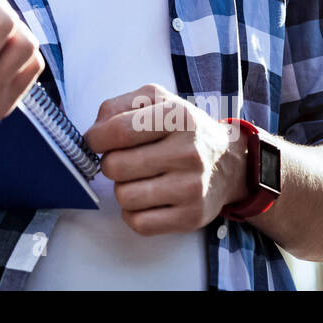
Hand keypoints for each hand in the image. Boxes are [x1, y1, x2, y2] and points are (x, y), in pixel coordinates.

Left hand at [83, 83, 248, 234]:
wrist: (229, 162)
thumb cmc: (182, 129)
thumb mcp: (155, 100)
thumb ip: (117, 106)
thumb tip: (93, 134)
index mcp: (178, 117)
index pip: (118, 131)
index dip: (95, 138)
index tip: (96, 141)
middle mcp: (188, 152)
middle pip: (115, 166)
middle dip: (110, 163)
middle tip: (124, 160)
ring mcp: (192, 187)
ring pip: (124, 197)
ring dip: (122, 188)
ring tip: (138, 178)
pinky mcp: (191, 216)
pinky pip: (139, 223)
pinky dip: (133, 212)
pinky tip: (146, 198)